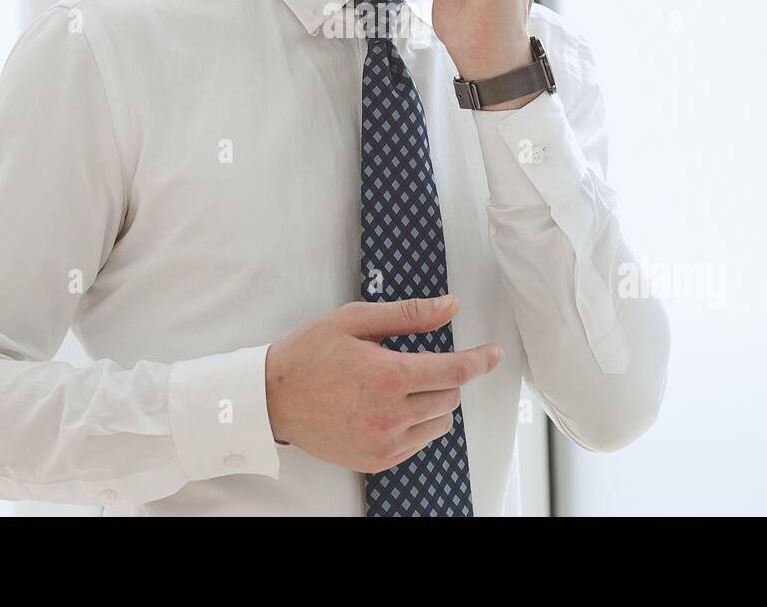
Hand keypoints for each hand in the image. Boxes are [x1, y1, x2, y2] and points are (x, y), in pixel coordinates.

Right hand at [264, 296, 502, 474]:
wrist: (273, 399)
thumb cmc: (311, 353)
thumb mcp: (355, 320)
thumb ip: (408, 315)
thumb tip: (450, 306)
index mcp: (388, 375)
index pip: (454, 371)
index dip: (480, 360)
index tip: (493, 354)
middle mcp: (390, 414)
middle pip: (450, 396)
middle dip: (444, 375)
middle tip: (413, 362)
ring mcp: (384, 442)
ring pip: (439, 422)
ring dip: (433, 401)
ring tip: (399, 386)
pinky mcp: (377, 460)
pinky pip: (418, 442)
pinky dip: (415, 423)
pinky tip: (388, 408)